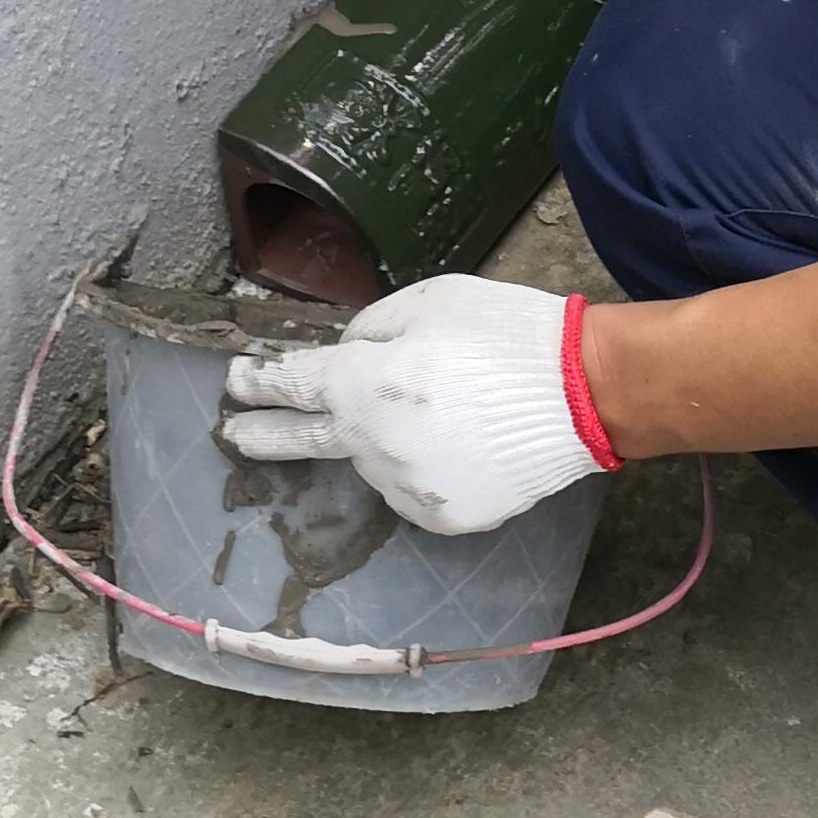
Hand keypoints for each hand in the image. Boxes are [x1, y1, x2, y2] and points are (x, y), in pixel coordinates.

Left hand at [221, 275, 611, 534]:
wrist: (583, 393)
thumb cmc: (506, 334)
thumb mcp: (429, 300)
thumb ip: (371, 328)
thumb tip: (347, 354)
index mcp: (363, 385)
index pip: (291, 385)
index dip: (258, 382)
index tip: (236, 381)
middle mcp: (373, 445)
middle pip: (304, 440)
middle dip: (263, 433)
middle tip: (234, 434)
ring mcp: (407, 488)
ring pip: (373, 458)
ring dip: (381, 436)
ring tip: (438, 406)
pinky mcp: (442, 516)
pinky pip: (411, 485)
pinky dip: (420, 463)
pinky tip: (458, 438)